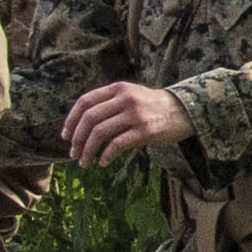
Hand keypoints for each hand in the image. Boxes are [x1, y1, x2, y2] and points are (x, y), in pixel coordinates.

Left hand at [60, 79, 186, 168]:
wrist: (185, 110)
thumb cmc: (153, 107)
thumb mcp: (130, 96)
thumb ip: (109, 104)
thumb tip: (80, 125)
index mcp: (118, 89)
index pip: (85, 102)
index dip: (71, 120)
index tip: (65, 136)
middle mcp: (125, 99)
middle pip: (89, 118)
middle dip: (77, 139)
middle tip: (73, 154)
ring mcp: (136, 114)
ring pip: (100, 133)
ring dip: (87, 150)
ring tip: (83, 162)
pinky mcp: (146, 130)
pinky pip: (118, 144)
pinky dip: (106, 156)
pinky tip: (103, 163)